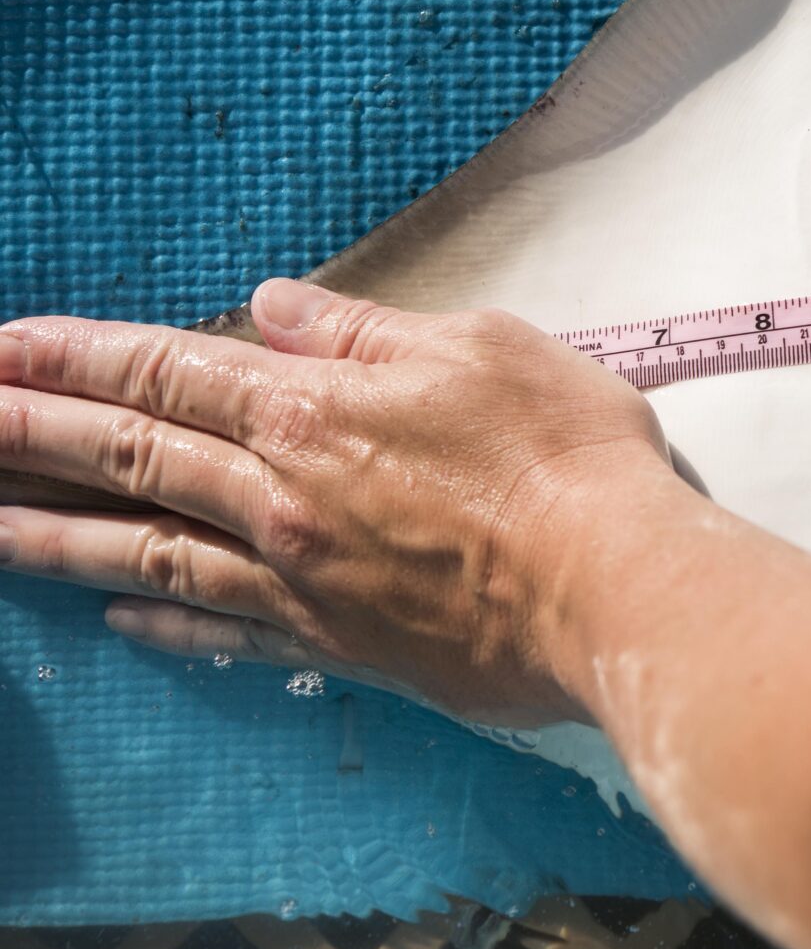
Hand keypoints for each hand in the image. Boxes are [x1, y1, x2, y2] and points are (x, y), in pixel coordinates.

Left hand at [0, 281, 688, 723]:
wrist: (614, 588)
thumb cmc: (567, 456)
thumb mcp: (482, 346)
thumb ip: (365, 329)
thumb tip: (274, 305)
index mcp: (315, 408)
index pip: (165, 370)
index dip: (72, 355)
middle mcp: (282, 496)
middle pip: (127, 456)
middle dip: (23, 433)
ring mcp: (300, 579)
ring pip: (143, 551)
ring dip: (48, 534)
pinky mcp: (337, 643)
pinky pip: (218, 630)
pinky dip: (156, 622)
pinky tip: (115, 619)